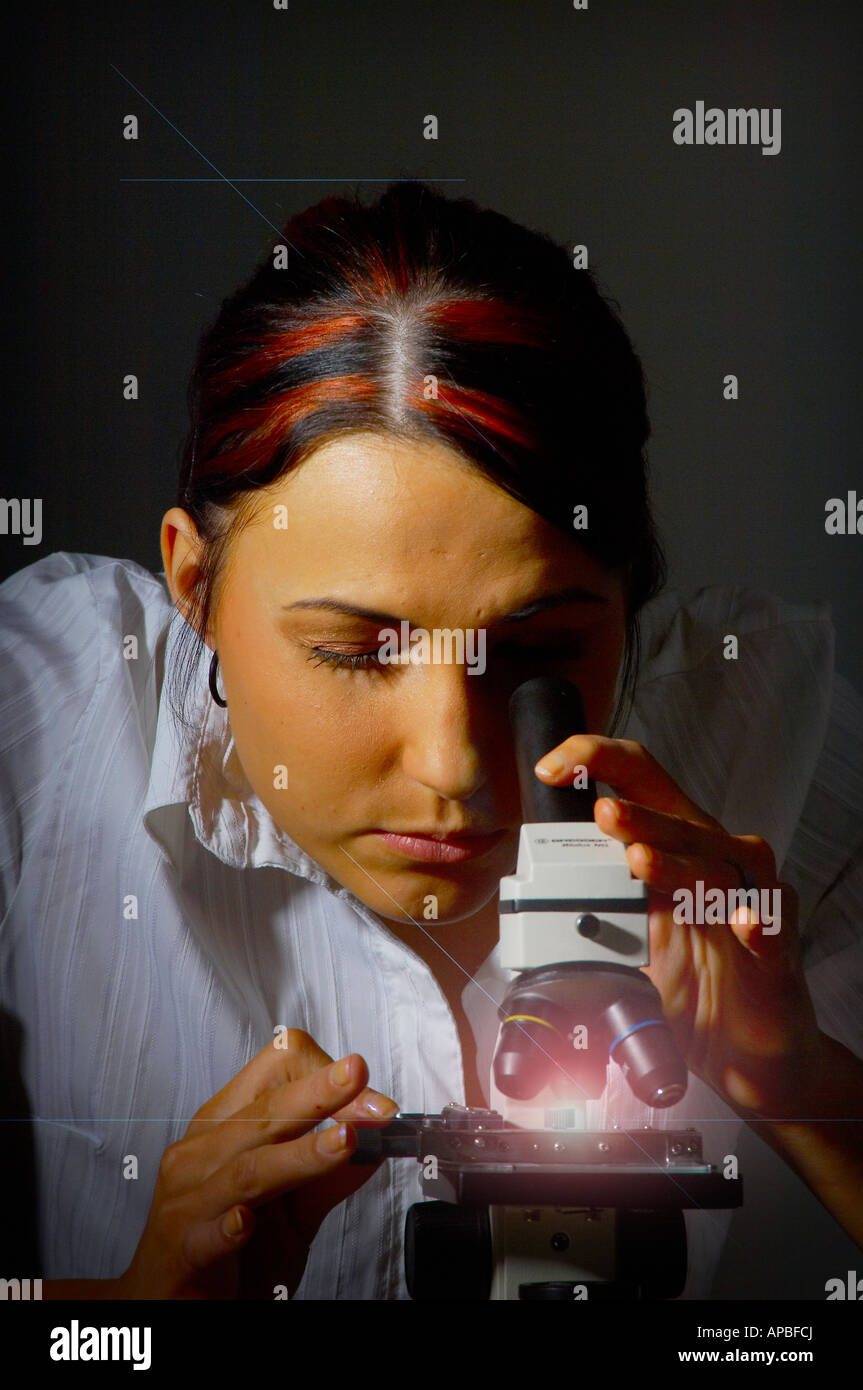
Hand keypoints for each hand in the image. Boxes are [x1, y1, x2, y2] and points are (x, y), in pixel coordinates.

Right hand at [114, 1031, 397, 1299]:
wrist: (173, 1303)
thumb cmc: (232, 1248)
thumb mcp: (293, 1208)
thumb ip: (329, 1175)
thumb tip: (378, 1140)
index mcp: (225, 1125)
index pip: (273, 1072)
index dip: (323, 1077)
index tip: (373, 1100)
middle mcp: (202, 1153)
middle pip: (263, 1112)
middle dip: (317, 1093)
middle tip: (358, 1077)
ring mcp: (187, 1200)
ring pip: (247, 1169)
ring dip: (298, 1155)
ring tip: (342, 1143)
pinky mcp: (181, 1250)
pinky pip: (206, 1234)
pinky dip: (228, 1227)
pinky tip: (247, 1222)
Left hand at [535, 736, 824, 1117]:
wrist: (750, 1054)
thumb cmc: (696, 989)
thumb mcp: (629, 943)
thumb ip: (590, 909)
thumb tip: (526, 900)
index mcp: (674, 851)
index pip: (640, 782)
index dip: (599, 761)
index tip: (552, 769)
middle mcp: (714, 864)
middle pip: (681, 821)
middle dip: (640, 816)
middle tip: (602, 814)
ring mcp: (750, 904)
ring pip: (719, 866)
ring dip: (678, 862)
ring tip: (639, 862)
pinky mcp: (777, 953)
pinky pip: (772, 927)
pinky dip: (757, 922)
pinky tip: (741, 921)